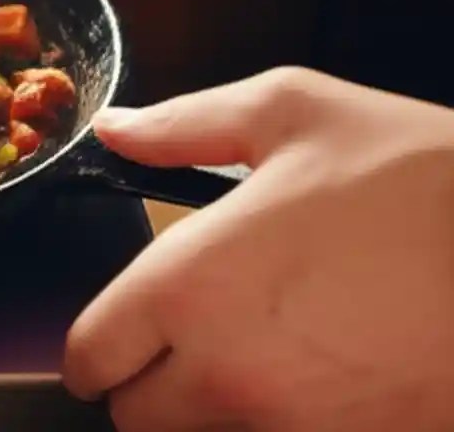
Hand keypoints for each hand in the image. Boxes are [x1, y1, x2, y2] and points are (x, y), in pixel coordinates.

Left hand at [63, 67, 453, 431]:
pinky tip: (322, 380)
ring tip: (264, 357)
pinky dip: (282, 427)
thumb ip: (184, 126)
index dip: (99, 345)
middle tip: (191, 345)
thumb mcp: (295, 112)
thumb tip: (115, 129)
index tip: (120, 335)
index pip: (89, 357)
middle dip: (149, 386)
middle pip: (136, 420)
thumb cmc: (422, 178)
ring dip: (213, 413)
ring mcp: (292, 430)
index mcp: (188, 287)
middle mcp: (225, 373)